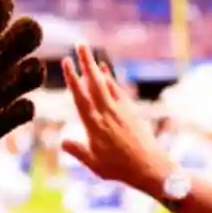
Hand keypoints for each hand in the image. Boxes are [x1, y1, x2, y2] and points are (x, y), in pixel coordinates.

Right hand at [60, 44, 168, 191]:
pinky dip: (109, 78)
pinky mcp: (129, 110)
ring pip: (105, 83)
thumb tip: (61, 141)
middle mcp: (107, 113)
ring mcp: (119, 110)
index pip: (80, 97)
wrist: (150, 167)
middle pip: (94, 83)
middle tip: (79, 44)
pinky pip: (117, 89)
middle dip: (86, 62)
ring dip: (96, 66)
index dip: (72, 79)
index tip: (66, 62)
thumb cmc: (120, 168)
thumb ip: (78, 151)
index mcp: (94, 125)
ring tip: (88, 51)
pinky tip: (104, 70)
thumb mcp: (94, 164)